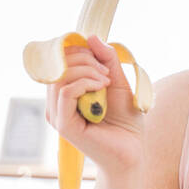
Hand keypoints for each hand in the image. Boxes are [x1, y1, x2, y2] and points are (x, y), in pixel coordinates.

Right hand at [45, 35, 144, 175]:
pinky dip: (85, 83)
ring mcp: (57, 113)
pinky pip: (65, 91)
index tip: (103, 59)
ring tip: (107, 81)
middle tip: (108, 72)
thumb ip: (107, 59)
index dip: (80, 50)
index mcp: (65, 91)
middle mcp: (56, 101)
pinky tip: (102, 87)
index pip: (60, 59)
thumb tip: (90, 36)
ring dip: (87, 70)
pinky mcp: (63, 124)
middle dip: (85, 58)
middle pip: (59, 63)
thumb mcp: (119, 82)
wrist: (132, 152)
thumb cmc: (126, 121)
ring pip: (61, 75)